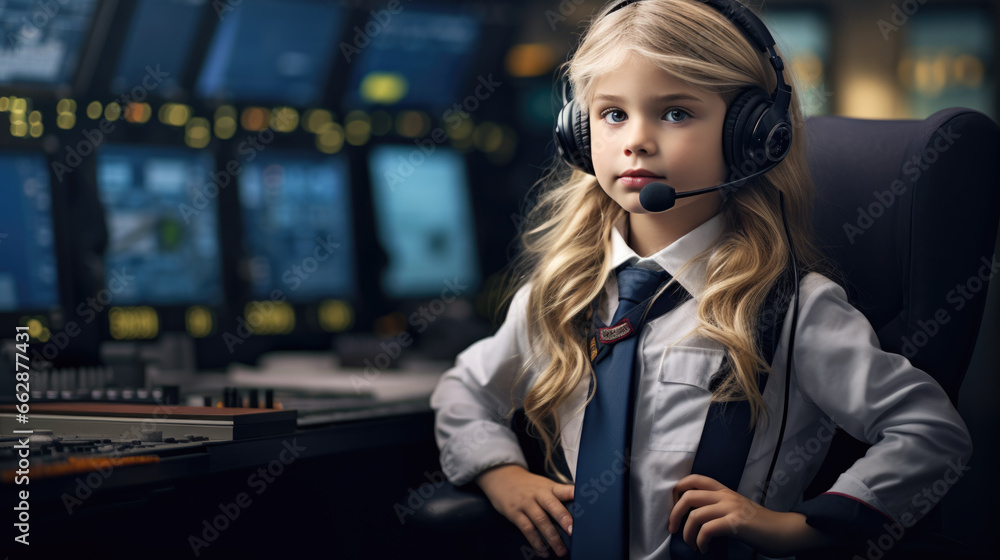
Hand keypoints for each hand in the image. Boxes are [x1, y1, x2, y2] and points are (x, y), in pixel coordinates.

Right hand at [475, 464, 574, 557]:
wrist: (502, 478)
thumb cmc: (529, 486)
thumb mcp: (544, 485)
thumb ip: (559, 496)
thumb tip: (579, 511)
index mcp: (549, 487)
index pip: (563, 489)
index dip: (573, 493)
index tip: (583, 499)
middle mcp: (538, 494)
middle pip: (552, 505)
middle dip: (563, 518)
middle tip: (572, 532)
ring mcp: (526, 503)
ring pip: (540, 520)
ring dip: (551, 537)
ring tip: (560, 550)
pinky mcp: (515, 513)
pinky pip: (526, 529)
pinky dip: (536, 541)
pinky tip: (543, 551)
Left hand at [668, 474, 835, 556]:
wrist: (785, 531)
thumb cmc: (759, 525)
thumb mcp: (736, 508)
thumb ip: (718, 506)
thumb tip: (693, 516)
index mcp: (724, 490)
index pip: (693, 479)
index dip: (677, 490)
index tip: (674, 508)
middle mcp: (725, 495)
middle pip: (688, 496)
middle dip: (674, 514)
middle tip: (673, 529)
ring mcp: (731, 508)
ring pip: (695, 515)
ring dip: (687, 534)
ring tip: (692, 544)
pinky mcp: (736, 523)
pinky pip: (707, 530)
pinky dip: (700, 542)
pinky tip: (703, 549)